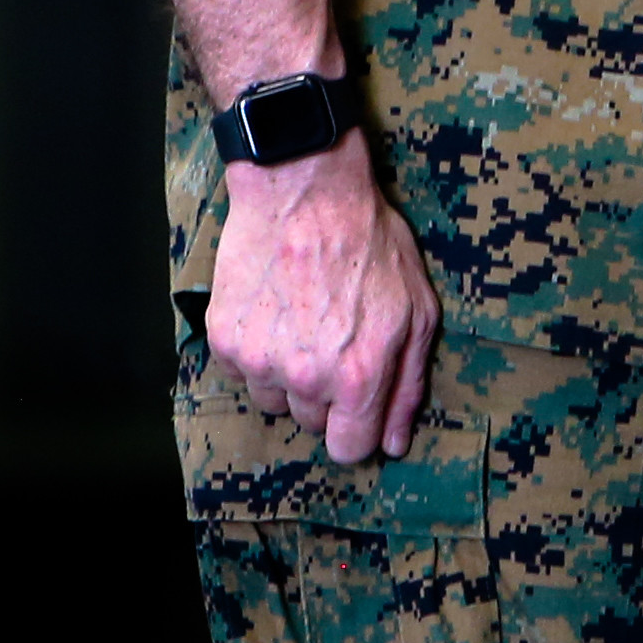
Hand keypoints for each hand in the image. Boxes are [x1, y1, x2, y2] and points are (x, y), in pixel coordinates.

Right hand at [208, 142, 438, 463]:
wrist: (304, 192)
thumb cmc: (370, 243)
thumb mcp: (417, 310)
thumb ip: (407, 385)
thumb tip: (393, 442)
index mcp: (360, 375)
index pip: (348, 450)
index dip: (356, 430)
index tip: (357, 405)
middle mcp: (307, 377)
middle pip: (310, 423)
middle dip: (326, 392)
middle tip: (335, 339)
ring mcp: (260, 361)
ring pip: (273, 400)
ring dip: (287, 375)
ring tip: (304, 320)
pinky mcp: (225, 340)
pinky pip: (241, 372)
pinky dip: (257, 350)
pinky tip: (276, 310)